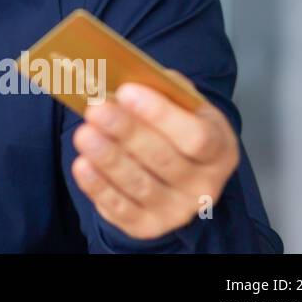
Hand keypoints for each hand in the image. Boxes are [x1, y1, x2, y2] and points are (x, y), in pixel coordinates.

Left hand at [70, 71, 239, 241]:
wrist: (178, 170)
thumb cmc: (175, 128)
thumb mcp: (182, 105)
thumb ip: (163, 89)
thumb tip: (128, 76)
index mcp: (219, 149)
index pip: (196, 136)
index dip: (161, 114)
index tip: (127, 91)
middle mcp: (204, 185)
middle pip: (164, 160)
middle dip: (127, 132)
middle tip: (97, 109)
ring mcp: (177, 210)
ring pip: (140, 185)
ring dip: (109, 158)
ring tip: (84, 133)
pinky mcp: (148, 225)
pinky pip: (121, 209)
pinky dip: (99, 188)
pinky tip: (82, 165)